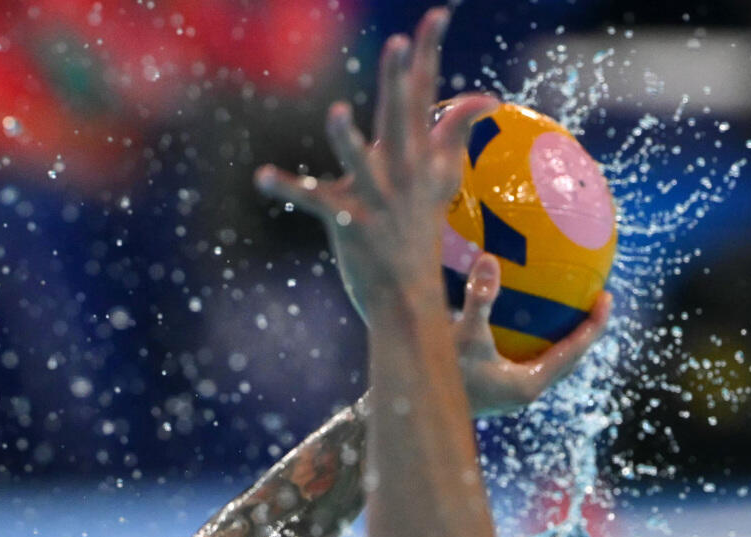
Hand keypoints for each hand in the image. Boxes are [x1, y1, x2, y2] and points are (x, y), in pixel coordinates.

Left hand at [255, 9, 486, 327]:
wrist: (408, 294)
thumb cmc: (421, 227)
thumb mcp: (442, 177)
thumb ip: (456, 130)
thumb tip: (488, 97)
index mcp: (418, 153)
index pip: (425, 93)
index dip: (428, 52)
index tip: (435, 15)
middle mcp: (400, 171)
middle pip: (399, 117)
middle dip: (398, 80)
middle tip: (399, 43)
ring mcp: (375, 198)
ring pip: (360, 163)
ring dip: (348, 141)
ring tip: (338, 114)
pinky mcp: (346, 222)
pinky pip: (313, 200)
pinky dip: (287, 188)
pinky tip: (262, 176)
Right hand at [450, 251, 609, 417]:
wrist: (417, 410)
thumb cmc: (442, 378)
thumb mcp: (463, 337)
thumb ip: (479, 300)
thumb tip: (490, 259)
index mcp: (529, 383)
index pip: (574, 351)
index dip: (594, 324)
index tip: (607, 297)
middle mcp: (524, 391)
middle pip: (568, 359)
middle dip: (583, 331)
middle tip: (594, 302)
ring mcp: (510, 393)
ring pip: (548, 362)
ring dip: (560, 338)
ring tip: (565, 310)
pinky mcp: (495, 390)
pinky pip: (525, 359)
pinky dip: (533, 339)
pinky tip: (519, 319)